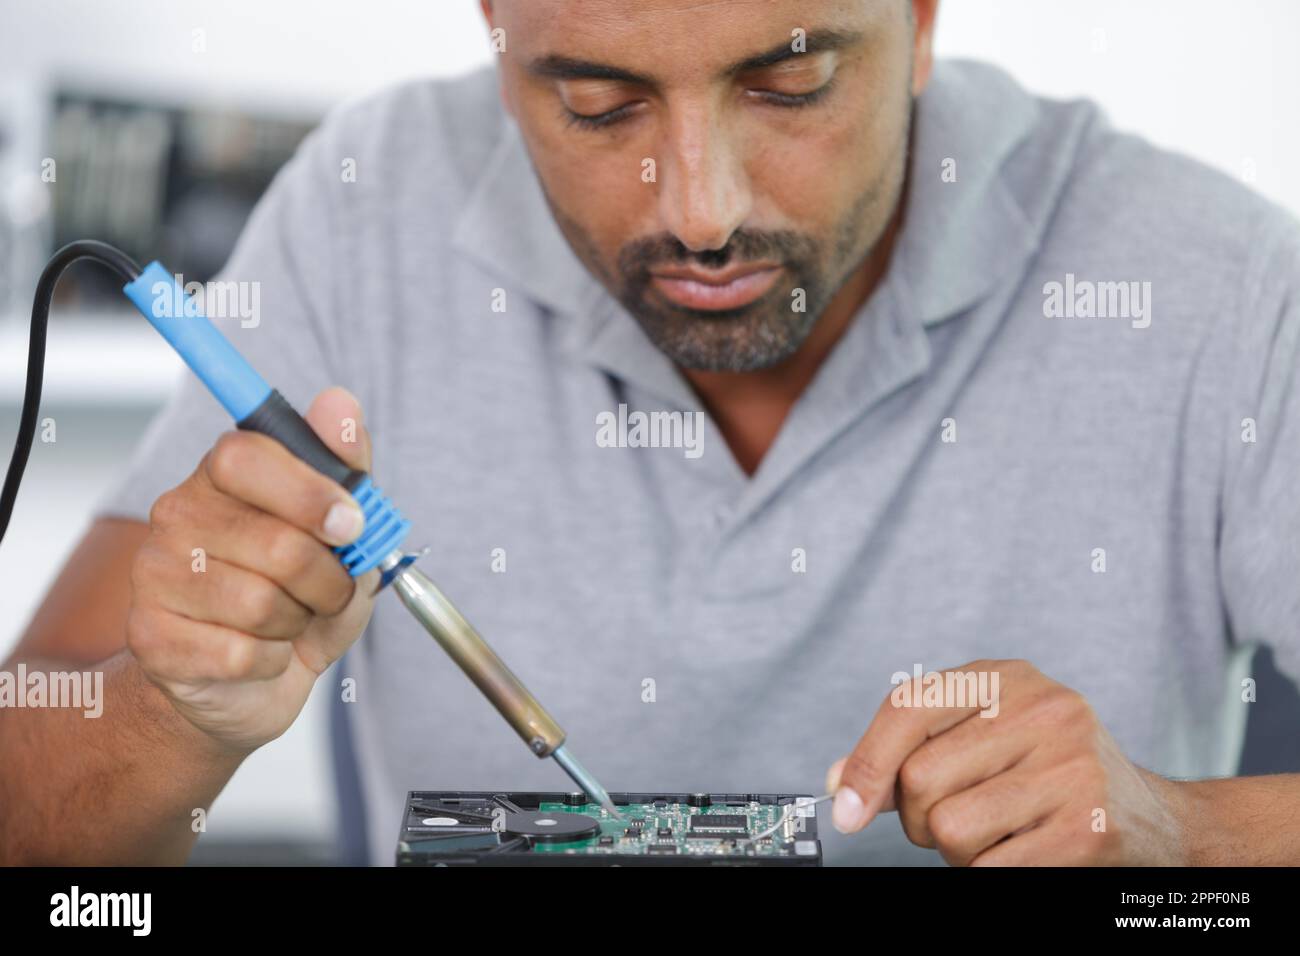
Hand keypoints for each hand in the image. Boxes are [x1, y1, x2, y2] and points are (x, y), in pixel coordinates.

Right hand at [127, 387, 377, 753]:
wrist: (249, 682)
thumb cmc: (299, 595)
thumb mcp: (342, 531)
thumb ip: (346, 467)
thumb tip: (340, 401)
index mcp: (221, 477)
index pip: (244, 457)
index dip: (309, 493)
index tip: (350, 523)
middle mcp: (177, 516)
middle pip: (275, 543)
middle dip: (327, 579)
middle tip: (329, 589)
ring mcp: (155, 576)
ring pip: (260, 603)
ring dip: (298, 621)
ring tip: (290, 619)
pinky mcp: (150, 638)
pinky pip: (240, 653)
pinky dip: (271, 660)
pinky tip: (259, 653)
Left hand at [826, 659, 1189, 864]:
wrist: (1159, 825)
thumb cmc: (1053, 780)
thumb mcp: (987, 741)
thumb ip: (914, 753)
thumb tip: (842, 783)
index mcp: (1007, 677)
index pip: (907, 707)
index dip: (866, 763)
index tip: (845, 810)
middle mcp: (1043, 709)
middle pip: (920, 779)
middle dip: (923, 819)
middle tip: (964, 820)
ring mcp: (1071, 767)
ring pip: (949, 829)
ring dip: (958, 852)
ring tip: (1001, 835)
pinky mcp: (1088, 828)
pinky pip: (987, 869)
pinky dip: (990, 873)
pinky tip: (1027, 854)